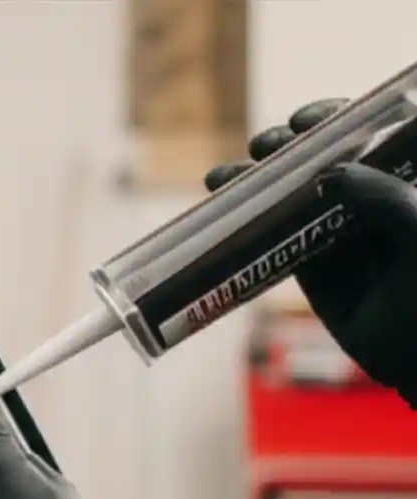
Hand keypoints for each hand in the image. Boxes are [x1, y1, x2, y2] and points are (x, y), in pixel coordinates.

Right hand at [206, 99, 416, 405]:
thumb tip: (332, 172)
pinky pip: (273, 231)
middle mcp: (371, 198)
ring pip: (291, 190)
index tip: (305, 122)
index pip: (372, 132)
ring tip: (224, 176)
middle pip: (323, 155)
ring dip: (256, 177)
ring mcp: (338, 229)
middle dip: (287, 146)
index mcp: (404, 181)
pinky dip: (244, 217)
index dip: (336, 118)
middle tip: (264, 148)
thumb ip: (386, 199)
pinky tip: (219, 203)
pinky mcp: (310, 262)